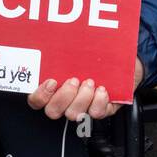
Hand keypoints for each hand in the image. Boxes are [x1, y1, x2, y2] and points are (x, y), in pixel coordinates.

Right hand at [27, 58, 144, 120]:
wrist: (120, 58)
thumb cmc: (94, 52)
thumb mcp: (74, 50)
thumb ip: (60, 51)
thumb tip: (51, 41)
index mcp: (53, 88)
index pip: (36, 100)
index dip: (41, 95)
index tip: (52, 81)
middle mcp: (66, 101)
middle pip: (53, 111)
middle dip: (63, 96)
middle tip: (74, 80)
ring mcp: (83, 108)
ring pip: (74, 115)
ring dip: (82, 98)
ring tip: (90, 81)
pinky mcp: (101, 110)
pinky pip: (96, 114)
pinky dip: (99, 101)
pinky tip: (102, 89)